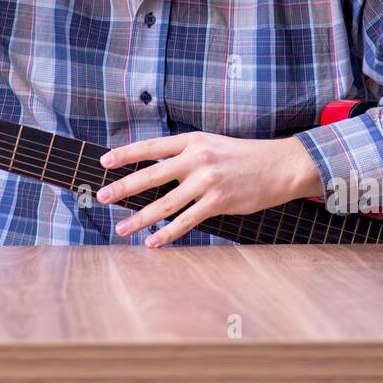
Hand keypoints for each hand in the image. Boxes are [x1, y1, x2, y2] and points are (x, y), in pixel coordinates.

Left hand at [95, 131, 322, 245]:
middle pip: (151, 175)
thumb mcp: (212, 145)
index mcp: (192, 140)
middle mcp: (196, 158)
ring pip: (165, 203)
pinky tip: (153, 242)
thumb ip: (186, 156)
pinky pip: (186, 221)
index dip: (126, 154)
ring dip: (140, 218)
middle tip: (101, 197)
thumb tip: (157, 172)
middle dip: (124, 188)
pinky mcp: (218, 202)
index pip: (151, 147)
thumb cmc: (244, 157)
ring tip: (121, 228)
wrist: (280, 166)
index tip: (104, 162)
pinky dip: (167, 234)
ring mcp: (207, 181)